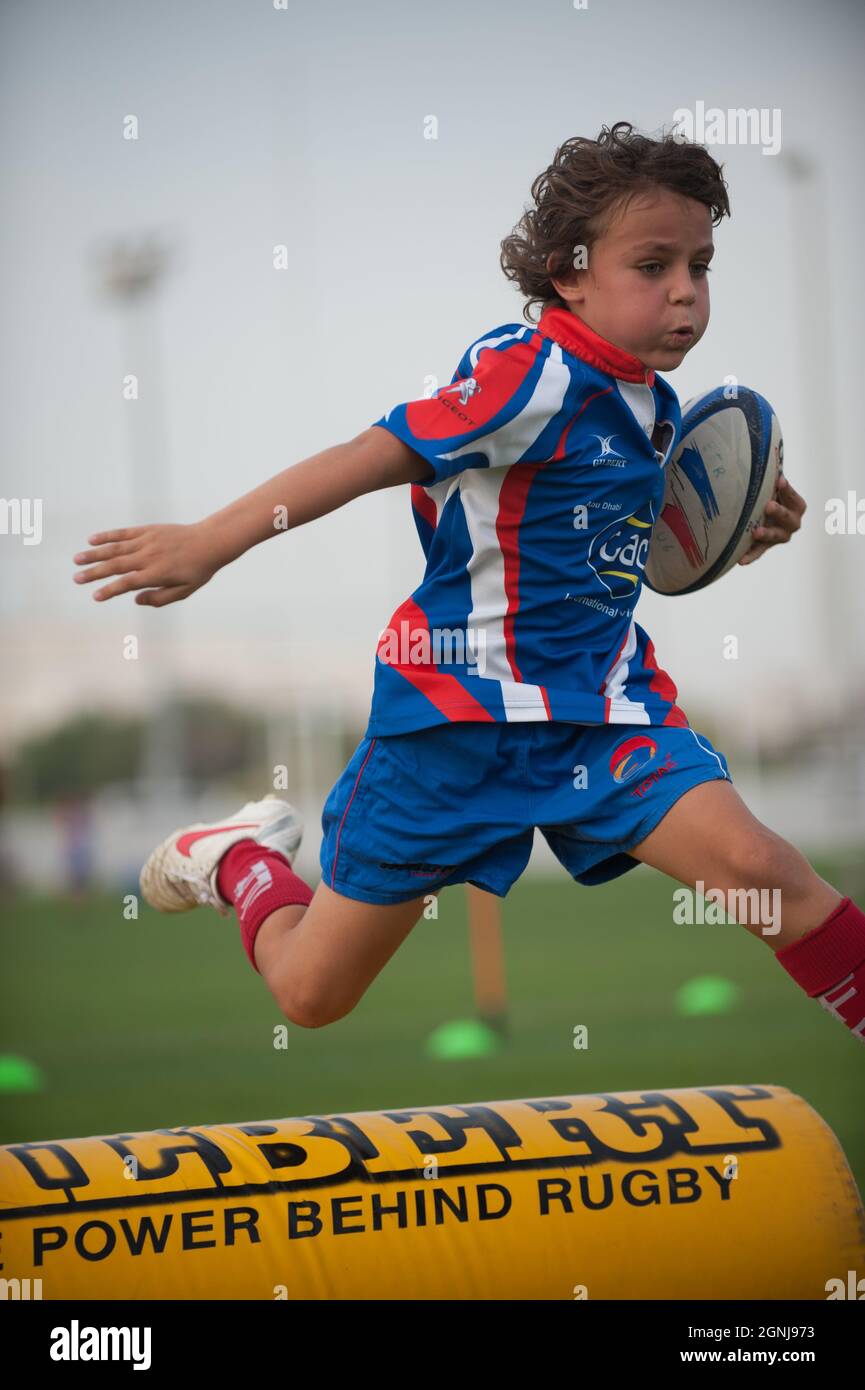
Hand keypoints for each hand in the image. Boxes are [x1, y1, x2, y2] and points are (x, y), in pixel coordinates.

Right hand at [73, 521, 218, 604]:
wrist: (210, 542)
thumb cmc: (198, 570)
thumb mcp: (184, 591)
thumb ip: (160, 598)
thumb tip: (136, 599)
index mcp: (156, 573)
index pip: (127, 583)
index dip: (110, 590)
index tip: (95, 596)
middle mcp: (149, 557)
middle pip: (116, 566)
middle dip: (94, 573)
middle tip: (76, 579)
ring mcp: (147, 541)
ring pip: (115, 548)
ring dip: (94, 554)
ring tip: (77, 559)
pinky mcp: (147, 530)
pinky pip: (124, 533)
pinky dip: (107, 536)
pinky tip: (92, 540)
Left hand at [738, 474, 805, 565]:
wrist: (762, 511)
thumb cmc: (768, 493)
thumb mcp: (771, 486)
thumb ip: (771, 476)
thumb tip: (765, 450)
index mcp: (796, 505)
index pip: (794, 498)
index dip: (788, 490)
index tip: (779, 480)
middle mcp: (792, 522)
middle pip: (789, 519)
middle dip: (779, 512)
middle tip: (768, 505)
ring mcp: (780, 536)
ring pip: (776, 537)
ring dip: (767, 534)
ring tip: (755, 532)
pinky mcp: (766, 546)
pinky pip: (759, 552)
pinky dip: (751, 556)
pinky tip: (741, 561)